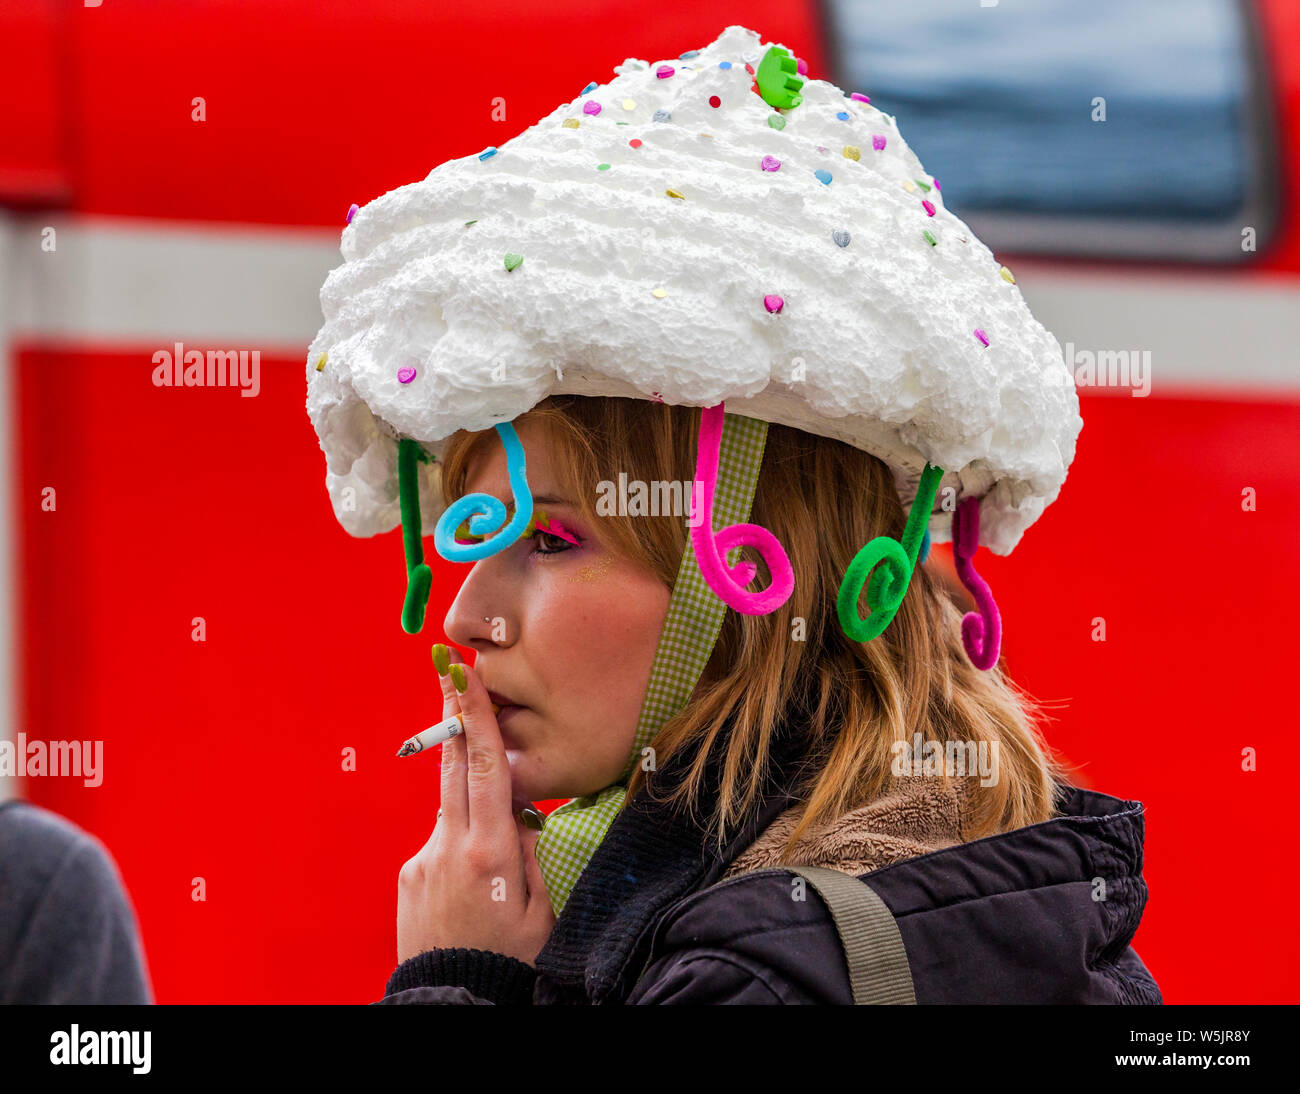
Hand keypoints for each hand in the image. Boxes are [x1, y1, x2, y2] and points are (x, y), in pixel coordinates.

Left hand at [396, 646, 555, 966]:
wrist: (453, 1003)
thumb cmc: (509, 962)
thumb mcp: (541, 910)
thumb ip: (531, 852)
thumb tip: (521, 816)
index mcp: (490, 851)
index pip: (486, 766)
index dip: (476, 715)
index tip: (463, 673)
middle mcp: (450, 846)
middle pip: (455, 765)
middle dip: (455, 714)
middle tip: (448, 668)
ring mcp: (423, 859)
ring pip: (452, 809)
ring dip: (470, 802)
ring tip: (492, 849)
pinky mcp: (409, 875)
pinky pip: (441, 843)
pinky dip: (460, 845)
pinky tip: (473, 886)